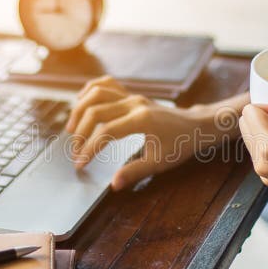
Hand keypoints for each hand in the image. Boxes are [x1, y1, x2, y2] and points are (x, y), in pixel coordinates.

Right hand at [66, 76, 232, 189]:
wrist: (196, 126)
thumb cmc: (180, 144)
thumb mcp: (160, 163)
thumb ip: (135, 172)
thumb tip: (113, 184)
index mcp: (141, 120)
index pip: (106, 133)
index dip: (90, 149)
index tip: (80, 165)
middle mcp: (134, 103)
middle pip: (96, 111)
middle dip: (80, 133)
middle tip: (75, 153)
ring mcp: (132, 96)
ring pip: (96, 93)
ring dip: (79, 109)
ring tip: (71, 130)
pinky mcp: (131, 94)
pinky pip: (106, 84)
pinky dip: (90, 91)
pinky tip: (81, 104)